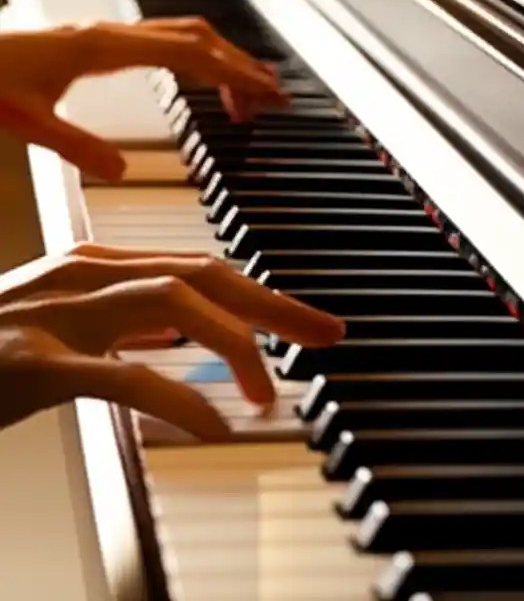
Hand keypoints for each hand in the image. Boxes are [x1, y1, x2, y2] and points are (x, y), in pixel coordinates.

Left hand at [0, 18, 286, 181]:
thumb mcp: (25, 121)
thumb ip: (75, 147)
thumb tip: (120, 173)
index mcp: (103, 47)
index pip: (189, 54)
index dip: (235, 74)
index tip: (268, 94)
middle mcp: (111, 35)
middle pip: (199, 38)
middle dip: (242, 67)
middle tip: (275, 100)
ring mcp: (107, 36)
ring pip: (185, 37)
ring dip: (224, 62)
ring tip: (249, 98)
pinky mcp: (99, 45)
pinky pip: (165, 44)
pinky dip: (197, 62)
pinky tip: (202, 86)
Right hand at [0, 243, 344, 436]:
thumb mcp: (66, 326)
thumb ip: (127, 322)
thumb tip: (189, 328)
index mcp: (94, 267)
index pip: (202, 270)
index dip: (266, 295)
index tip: (315, 324)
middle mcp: (81, 277)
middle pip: (202, 275)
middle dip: (274, 304)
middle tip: (327, 336)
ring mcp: (53, 314)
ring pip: (171, 302)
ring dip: (234, 345)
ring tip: (268, 390)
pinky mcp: (30, 360)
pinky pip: (119, 374)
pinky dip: (176, 396)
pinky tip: (212, 423)